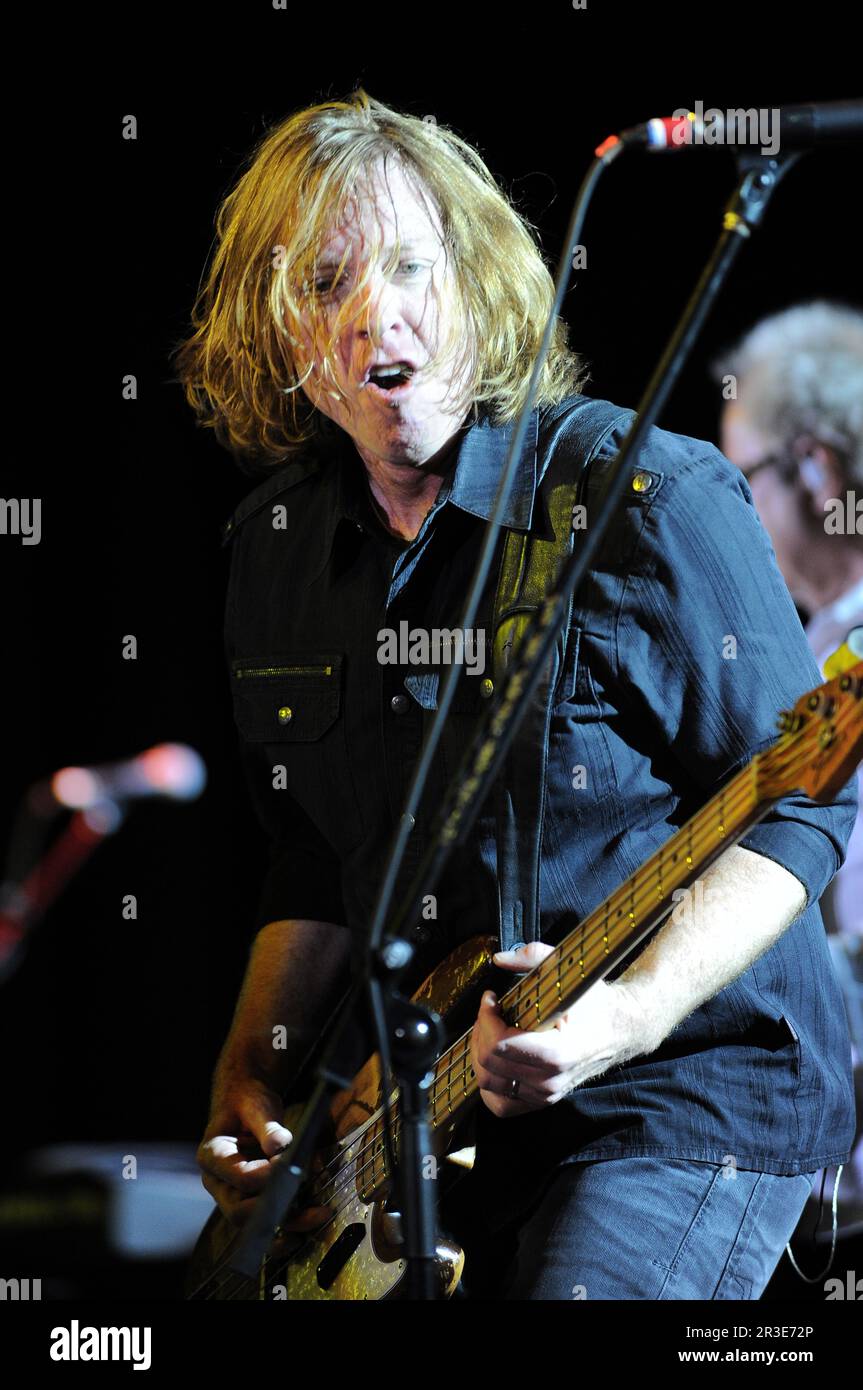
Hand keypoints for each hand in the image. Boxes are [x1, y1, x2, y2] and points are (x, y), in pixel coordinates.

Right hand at [197, 1066, 330, 1232]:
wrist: (245, 1105)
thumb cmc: (248, 1103)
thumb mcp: (256, 1106)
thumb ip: (267, 1127)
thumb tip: (279, 1148)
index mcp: (212, 1157)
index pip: (239, 1177)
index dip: (266, 1175)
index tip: (290, 1165)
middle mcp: (219, 1183)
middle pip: (240, 1211)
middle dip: (274, 1208)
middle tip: (304, 1197)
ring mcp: (234, 1194)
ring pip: (256, 1221)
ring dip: (288, 1221)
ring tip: (319, 1214)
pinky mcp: (252, 1199)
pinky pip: (269, 1219)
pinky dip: (291, 1222)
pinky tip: (314, 1218)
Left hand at [470, 941, 653, 1117]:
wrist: (620, 1030)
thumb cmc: (596, 1003)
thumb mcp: (571, 973)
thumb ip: (534, 957)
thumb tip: (499, 958)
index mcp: (558, 1053)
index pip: (499, 1045)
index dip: (486, 1018)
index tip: (492, 999)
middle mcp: (550, 1081)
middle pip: (488, 1064)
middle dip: (481, 1031)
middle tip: (490, 1011)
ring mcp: (545, 1095)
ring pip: (488, 1083)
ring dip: (481, 1054)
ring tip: (492, 1031)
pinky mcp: (541, 1101)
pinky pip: (500, 1103)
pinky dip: (490, 1080)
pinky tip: (496, 1057)